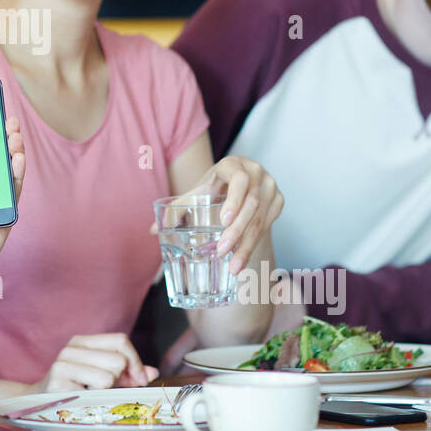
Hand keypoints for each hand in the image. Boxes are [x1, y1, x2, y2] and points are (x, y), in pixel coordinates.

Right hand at [32, 334, 158, 391]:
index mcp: (83, 341)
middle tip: (107, 388)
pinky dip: (93, 399)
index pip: (121, 340)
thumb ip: (126, 373)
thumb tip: (152, 373)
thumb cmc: (73, 387)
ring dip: (105, 391)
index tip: (139, 379)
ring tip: (90, 393)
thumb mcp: (99, 374)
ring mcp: (63, 364)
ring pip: (108, 377)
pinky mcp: (58, 381)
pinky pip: (94, 391)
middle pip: (118, 359)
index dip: (135, 361)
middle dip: (120, 379)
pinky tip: (81, 398)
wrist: (36, 401)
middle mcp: (72, 348)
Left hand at [163, 156, 281, 274]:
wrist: (238, 182)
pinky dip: (255, 242)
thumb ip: (177, 208)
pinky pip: (268, 225)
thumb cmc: (214, 186)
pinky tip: (243, 257)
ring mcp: (270, 186)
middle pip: (251, 204)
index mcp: (234, 165)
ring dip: (247, 244)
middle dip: (237, 231)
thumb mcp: (197, 192)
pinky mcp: (278, 201)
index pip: (239, 180)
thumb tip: (152, 230)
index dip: (234, 200)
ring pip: (261, 218)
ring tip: (234, 266)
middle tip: (222, 251)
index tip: (223, 221)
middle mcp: (256, 172)